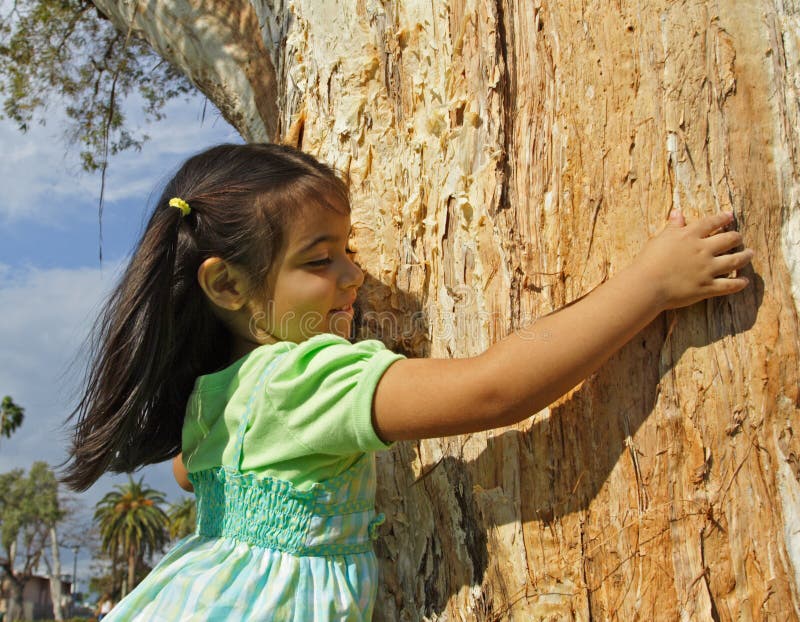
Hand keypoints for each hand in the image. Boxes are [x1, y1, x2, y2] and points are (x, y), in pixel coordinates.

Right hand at [633, 209, 753, 309]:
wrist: (647, 284)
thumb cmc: (649, 260)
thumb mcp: (660, 239)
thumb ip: (673, 226)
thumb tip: (678, 212)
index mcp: (690, 236)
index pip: (711, 223)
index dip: (722, 218)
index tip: (730, 216)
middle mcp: (703, 250)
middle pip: (728, 240)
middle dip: (736, 238)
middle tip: (739, 238)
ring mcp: (707, 269)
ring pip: (734, 260)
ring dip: (745, 257)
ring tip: (750, 254)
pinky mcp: (707, 287)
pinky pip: (729, 285)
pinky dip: (739, 283)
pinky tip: (745, 281)